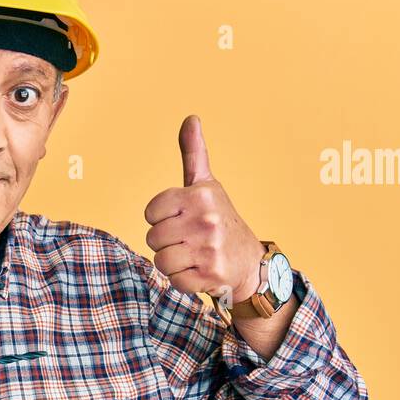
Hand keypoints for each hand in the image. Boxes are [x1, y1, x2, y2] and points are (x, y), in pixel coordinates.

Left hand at [144, 115, 266, 305]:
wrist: (249, 261)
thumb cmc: (220, 219)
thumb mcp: (206, 185)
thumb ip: (193, 153)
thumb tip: (190, 118)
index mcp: (200, 195)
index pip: (150, 212)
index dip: (160, 219)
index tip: (180, 218)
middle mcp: (206, 220)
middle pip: (153, 238)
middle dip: (165, 243)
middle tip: (188, 240)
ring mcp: (210, 249)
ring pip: (161, 260)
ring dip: (172, 262)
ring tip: (192, 255)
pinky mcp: (210, 275)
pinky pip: (175, 281)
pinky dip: (183, 280)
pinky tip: (199, 271)